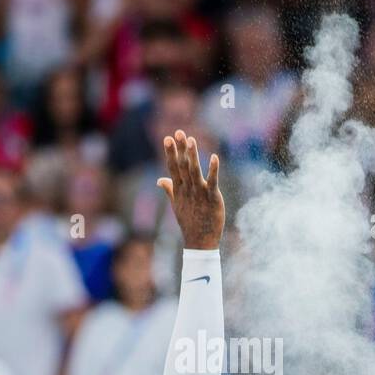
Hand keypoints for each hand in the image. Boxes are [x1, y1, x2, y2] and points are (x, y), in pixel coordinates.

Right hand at [157, 130, 223, 249]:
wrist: (200, 241)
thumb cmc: (189, 222)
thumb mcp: (177, 205)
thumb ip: (169, 189)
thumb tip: (159, 180)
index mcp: (179, 190)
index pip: (173, 168)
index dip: (170, 153)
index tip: (167, 138)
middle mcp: (187, 189)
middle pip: (182, 166)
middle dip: (180, 149)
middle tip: (178, 132)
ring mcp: (199, 193)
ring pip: (194, 171)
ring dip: (192, 156)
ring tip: (191, 140)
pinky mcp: (212, 198)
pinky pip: (213, 182)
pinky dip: (213, 170)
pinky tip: (214, 157)